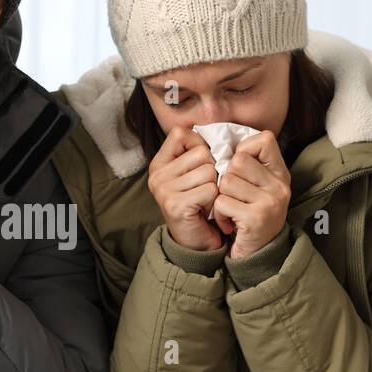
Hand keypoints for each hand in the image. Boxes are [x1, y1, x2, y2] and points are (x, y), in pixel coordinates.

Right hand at [147, 126, 223, 250]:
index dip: (199, 145)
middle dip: (212, 170)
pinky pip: (210, 189)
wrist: (195, 241)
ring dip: (215, 186)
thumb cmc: (198, 202)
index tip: (201, 165)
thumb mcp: (192, 173)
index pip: (181, 134)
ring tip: (205, 199)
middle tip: (205, 188)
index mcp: (158, 163)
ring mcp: (163, 190)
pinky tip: (206, 209)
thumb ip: (195, 151)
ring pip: (208, 170)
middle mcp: (156, 175)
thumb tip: (213, 130)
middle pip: (201, 153)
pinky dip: (215, 200)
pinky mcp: (175, 205)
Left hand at [210, 130, 291, 259]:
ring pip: (226, 181)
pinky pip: (222, 202)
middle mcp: (280, 185)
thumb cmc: (250, 217)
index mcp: (280, 174)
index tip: (238, 169)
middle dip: (226, 178)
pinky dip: (219, 214)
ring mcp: (270, 202)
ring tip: (231, 211)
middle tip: (232, 197)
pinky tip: (228, 223)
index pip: (264, 139)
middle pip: (238, 161)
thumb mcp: (257, 188)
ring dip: (220, 198)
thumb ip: (248, 165)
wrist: (258, 256)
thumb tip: (221, 141)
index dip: (243, 150)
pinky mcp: (256, 218)